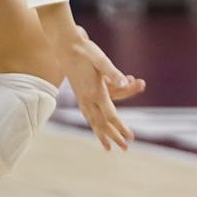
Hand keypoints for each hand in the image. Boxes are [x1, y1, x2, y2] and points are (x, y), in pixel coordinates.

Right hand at [60, 26, 144, 150]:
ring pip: (93, 122)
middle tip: (126, 149)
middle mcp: (87, 99)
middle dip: (114, 137)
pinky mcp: (79, 96)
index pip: (111, 116)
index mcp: (95, 92)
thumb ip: (114, 73)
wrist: (66, 47)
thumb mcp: (102, 60)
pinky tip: (96, 129)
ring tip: (108, 148)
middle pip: (102, 124)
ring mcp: (81, 99)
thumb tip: (127, 82)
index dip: (121, 128)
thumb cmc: (87, 52)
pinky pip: (87, 116)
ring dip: (102, 135)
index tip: (131, 138)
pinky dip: (93, 125)